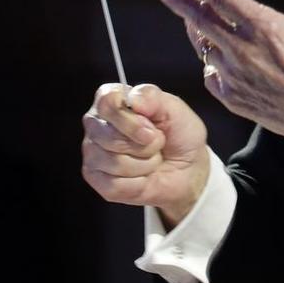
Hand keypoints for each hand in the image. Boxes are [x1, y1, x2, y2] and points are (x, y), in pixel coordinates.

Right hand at [81, 82, 211, 227]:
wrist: (190, 169)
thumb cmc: (180, 135)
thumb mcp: (175, 109)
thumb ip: (153, 97)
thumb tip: (133, 99)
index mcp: (111, 101)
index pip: (106, 103)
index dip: (131, 120)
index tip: (151, 127)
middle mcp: (96, 125)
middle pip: (110, 136)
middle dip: (144, 144)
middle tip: (158, 143)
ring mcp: (93, 154)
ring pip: (115, 162)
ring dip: (145, 164)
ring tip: (153, 159)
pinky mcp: (97, 181)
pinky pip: (115, 185)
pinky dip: (139, 182)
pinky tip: (144, 176)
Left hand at [159, 0, 283, 175]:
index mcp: (264, 27)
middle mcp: (243, 50)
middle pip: (201, 20)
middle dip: (181, 2)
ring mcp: (234, 76)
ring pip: (204, 47)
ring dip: (196, 32)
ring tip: (192, 20)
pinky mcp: (232, 99)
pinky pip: (212, 75)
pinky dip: (212, 63)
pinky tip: (216, 57)